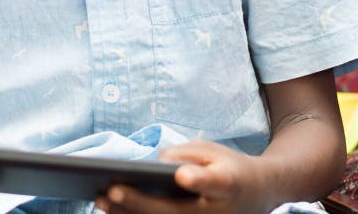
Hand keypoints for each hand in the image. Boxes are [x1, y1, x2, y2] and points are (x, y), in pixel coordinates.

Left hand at [95, 139, 269, 213]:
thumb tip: (156, 164)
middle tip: (111, 190)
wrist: (256, 195)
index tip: (182, 175)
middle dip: (140, 202)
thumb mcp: (213, 151)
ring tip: (101, 200)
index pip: (216, 182)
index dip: (198, 180)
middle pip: (175, 211)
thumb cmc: (228, 167)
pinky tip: (112, 211)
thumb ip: (186, 155)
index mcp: (228, 183)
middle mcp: (216, 211)